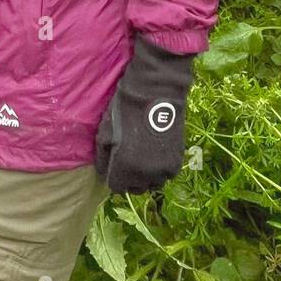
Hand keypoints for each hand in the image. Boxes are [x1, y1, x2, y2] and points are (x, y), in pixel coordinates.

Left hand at [94, 36, 195, 193]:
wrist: (156, 92)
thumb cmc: (125, 109)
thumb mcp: (105, 131)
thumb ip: (102, 157)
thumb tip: (104, 172)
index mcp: (125, 167)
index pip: (116, 187)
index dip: (114, 175)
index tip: (114, 163)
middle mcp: (146, 174)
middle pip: (135, 188)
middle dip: (129, 177)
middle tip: (127, 158)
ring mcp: (164, 170)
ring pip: (151, 183)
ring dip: (145, 175)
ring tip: (142, 155)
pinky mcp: (177, 162)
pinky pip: (164, 175)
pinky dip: (159, 168)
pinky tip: (154, 151)